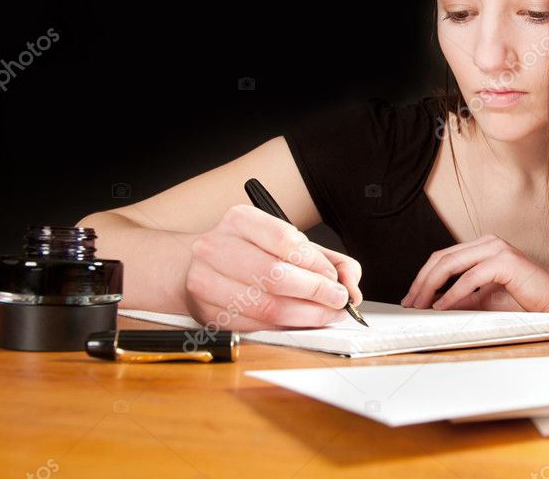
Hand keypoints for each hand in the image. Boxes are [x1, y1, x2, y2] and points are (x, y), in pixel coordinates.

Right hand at [184, 204, 362, 329]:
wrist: (197, 265)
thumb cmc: (252, 252)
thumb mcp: (288, 243)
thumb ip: (327, 259)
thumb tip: (352, 285)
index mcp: (240, 220)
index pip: (285, 241)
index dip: (317, 264)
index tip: (335, 278)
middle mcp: (216, 246)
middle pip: (275, 276)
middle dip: (316, 292)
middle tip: (338, 300)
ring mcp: (205, 280)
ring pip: (265, 306)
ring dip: (305, 316)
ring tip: (326, 314)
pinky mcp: (206, 312)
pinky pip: (254, 326)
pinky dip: (284, 328)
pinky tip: (299, 323)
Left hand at [400, 234, 548, 312]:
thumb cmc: (527, 300)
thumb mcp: (486, 299)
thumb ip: (464, 298)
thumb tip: (436, 305)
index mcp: (483, 247)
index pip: (444, 257)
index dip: (424, 276)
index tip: (412, 297)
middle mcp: (488, 243)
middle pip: (442, 258)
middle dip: (421, 281)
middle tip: (410, 302)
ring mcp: (496, 249)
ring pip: (451, 264)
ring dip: (431, 286)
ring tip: (420, 304)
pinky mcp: (504, 261)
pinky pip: (469, 277)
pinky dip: (452, 293)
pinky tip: (442, 306)